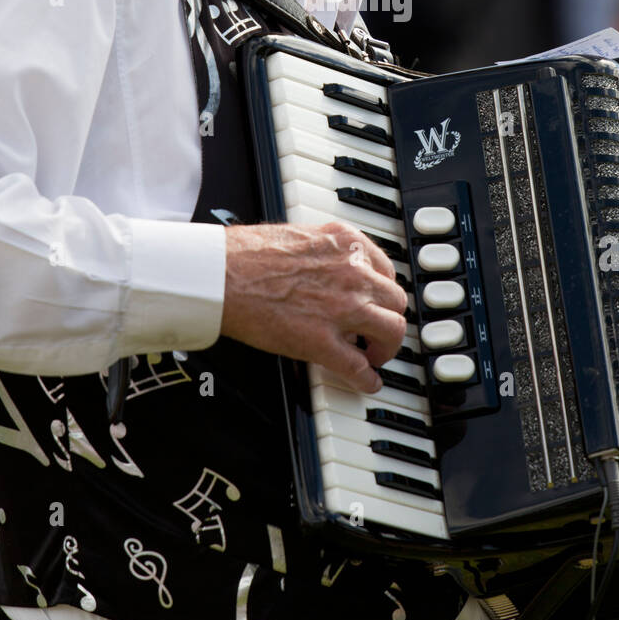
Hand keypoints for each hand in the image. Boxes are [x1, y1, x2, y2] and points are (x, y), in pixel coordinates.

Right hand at [221, 221, 405, 392]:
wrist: (223, 274)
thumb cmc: (247, 254)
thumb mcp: (301, 236)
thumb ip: (326, 251)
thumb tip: (329, 266)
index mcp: (346, 244)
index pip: (386, 269)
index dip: (382, 290)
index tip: (377, 300)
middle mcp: (352, 274)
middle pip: (395, 300)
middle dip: (389, 317)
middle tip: (378, 329)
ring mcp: (342, 309)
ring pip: (391, 331)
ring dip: (386, 347)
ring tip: (375, 355)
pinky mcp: (322, 342)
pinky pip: (359, 368)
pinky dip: (368, 379)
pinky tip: (367, 383)